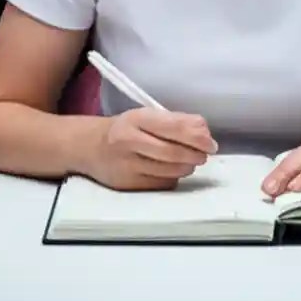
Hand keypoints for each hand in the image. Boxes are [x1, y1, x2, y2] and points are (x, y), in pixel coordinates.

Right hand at [84, 108, 218, 190]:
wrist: (90, 146)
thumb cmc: (126, 129)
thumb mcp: (146, 117)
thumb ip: (176, 121)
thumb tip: (205, 132)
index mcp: (136, 118)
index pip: (174, 127)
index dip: (197, 137)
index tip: (211, 143)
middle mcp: (128, 140)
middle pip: (173, 152)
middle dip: (195, 155)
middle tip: (204, 155)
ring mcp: (126, 164)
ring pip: (169, 170)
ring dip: (187, 167)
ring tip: (190, 162)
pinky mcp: (127, 184)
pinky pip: (161, 183)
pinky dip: (173, 178)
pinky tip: (173, 171)